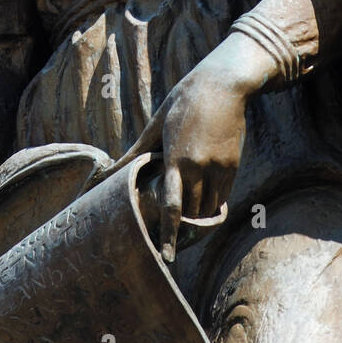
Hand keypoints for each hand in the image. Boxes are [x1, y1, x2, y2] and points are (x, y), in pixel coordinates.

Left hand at [158, 32, 274, 263]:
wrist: (223, 86)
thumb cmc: (183, 101)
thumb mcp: (156, 124)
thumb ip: (135, 152)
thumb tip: (110, 170)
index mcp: (176, 159)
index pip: (171, 207)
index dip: (168, 235)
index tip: (166, 256)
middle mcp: (199, 168)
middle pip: (191, 215)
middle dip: (182, 230)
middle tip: (169, 239)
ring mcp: (219, 168)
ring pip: (208, 210)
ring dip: (197, 220)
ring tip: (186, 225)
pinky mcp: (232, 166)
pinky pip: (222, 197)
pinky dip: (212, 206)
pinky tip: (202, 205)